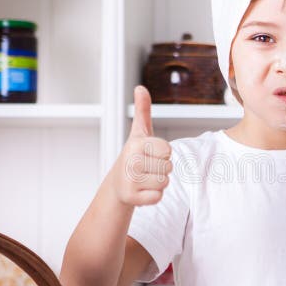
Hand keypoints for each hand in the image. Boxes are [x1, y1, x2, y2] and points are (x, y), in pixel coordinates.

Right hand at [113, 86, 171, 205]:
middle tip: (146, 168)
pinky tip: (141, 190)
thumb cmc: (134, 155)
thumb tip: (140, 87)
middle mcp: (131, 161)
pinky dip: (153, 196)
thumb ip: (142, 110)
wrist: (117, 184)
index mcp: (136, 144)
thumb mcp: (139, 132)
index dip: (163, 154)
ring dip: (158, 182)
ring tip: (144, 178)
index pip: (168, 150)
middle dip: (161, 169)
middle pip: (168, 168)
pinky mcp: (132, 198)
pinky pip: (158, 197)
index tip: (150, 154)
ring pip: (165, 183)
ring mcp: (130, 180)